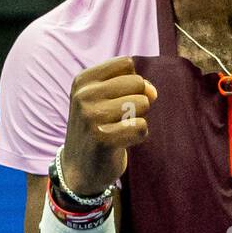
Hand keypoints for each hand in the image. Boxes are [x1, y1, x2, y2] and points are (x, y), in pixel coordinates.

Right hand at [61, 56, 157, 194]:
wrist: (79, 168)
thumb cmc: (98, 128)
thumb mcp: (106, 100)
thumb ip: (133, 86)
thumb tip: (152, 92)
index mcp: (83, 81)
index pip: (126, 64)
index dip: (132, 83)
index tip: (118, 99)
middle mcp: (84, 96)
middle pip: (137, 83)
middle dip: (138, 101)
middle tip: (120, 118)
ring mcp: (91, 117)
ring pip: (142, 104)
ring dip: (139, 118)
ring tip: (120, 129)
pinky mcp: (103, 139)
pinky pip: (141, 127)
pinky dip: (139, 135)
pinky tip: (123, 142)